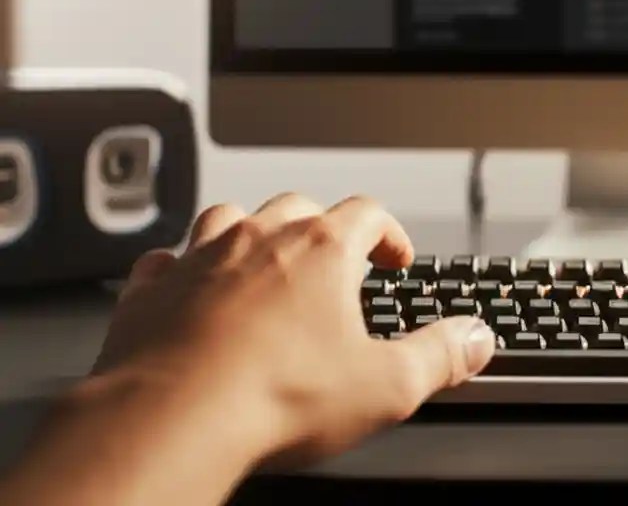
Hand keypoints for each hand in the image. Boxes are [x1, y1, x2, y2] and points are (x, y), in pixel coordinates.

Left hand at [94, 194, 495, 466]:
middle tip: (335, 261)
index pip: (369, 213)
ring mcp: (199, 259)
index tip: (394, 258)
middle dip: (322, 228)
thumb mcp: (387, 386)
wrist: (171, 419)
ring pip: (230, 218)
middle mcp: (259, 240)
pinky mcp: (152, 290)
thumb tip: (475, 338)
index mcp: (321, 251)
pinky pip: (168, 259)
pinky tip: (192, 288)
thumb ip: (439, 356)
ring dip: (251, 232)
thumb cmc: (274, 397)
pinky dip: (183, 267)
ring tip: (265, 260)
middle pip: (299, 208)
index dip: (390, 234)